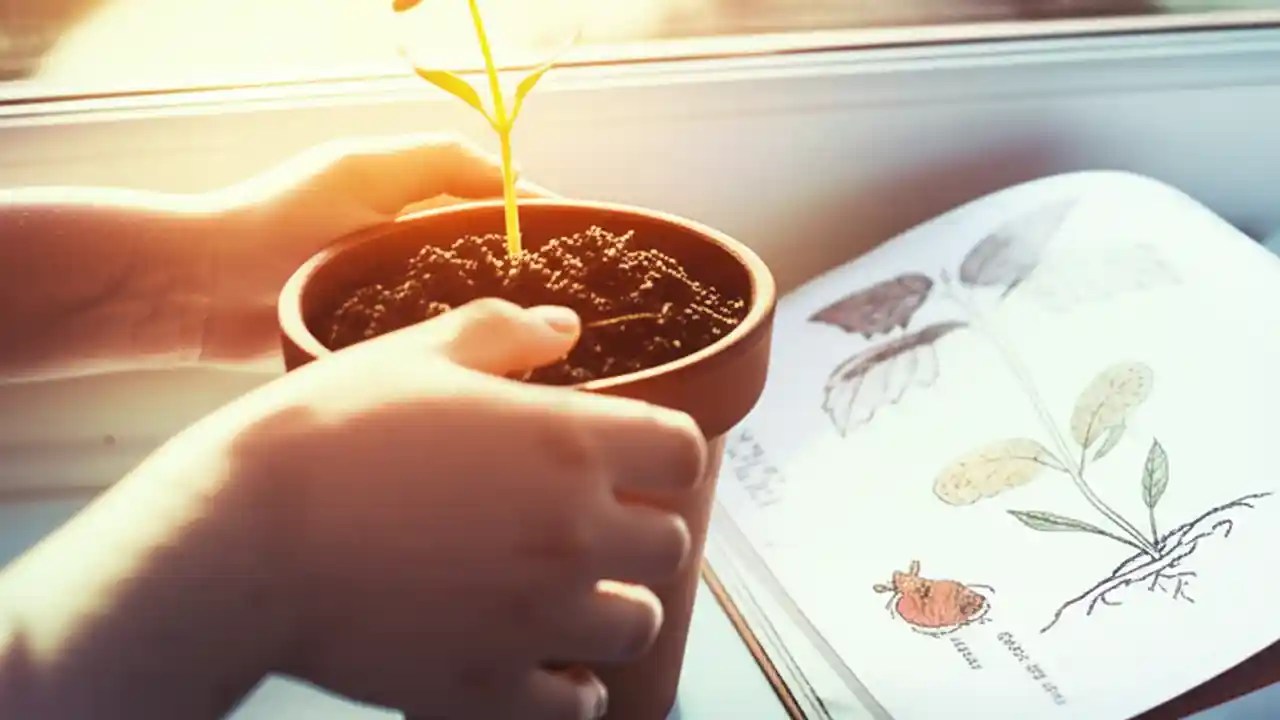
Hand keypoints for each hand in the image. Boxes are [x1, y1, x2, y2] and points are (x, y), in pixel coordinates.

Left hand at [203, 133, 553, 361]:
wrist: (201, 293)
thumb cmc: (279, 223)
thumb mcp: (366, 172)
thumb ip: (441, 162)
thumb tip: (517, 179)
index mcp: (406, 200)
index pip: (491, 204)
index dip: (534, 220)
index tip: (582, 245)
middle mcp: (402, 247)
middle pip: (484, 259)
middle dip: (525, 275)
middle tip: (572, 304)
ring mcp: (387, 299)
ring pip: (461, 306)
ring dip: (494, 316)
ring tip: (541, 339)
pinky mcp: (371, 345)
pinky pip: (428, 344)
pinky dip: (456, 348)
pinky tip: (486, 365)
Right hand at [226, 299, 706, 718]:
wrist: (240, 538)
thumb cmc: (324, 434)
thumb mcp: (415, 354)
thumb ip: (503, 333)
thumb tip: (562, 324)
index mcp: (568, 442)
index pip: (683, 451)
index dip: (663, 451)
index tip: (633, 457)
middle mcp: (572, 532)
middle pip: (672, 546)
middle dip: (641, 533)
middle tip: (594, 528)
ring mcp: (535, 618)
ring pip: (636, 627)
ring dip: (613, 610)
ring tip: (569, 597)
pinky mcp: (487, 686)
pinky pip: (574, 707)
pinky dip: (570, 691)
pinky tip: (545, 667)